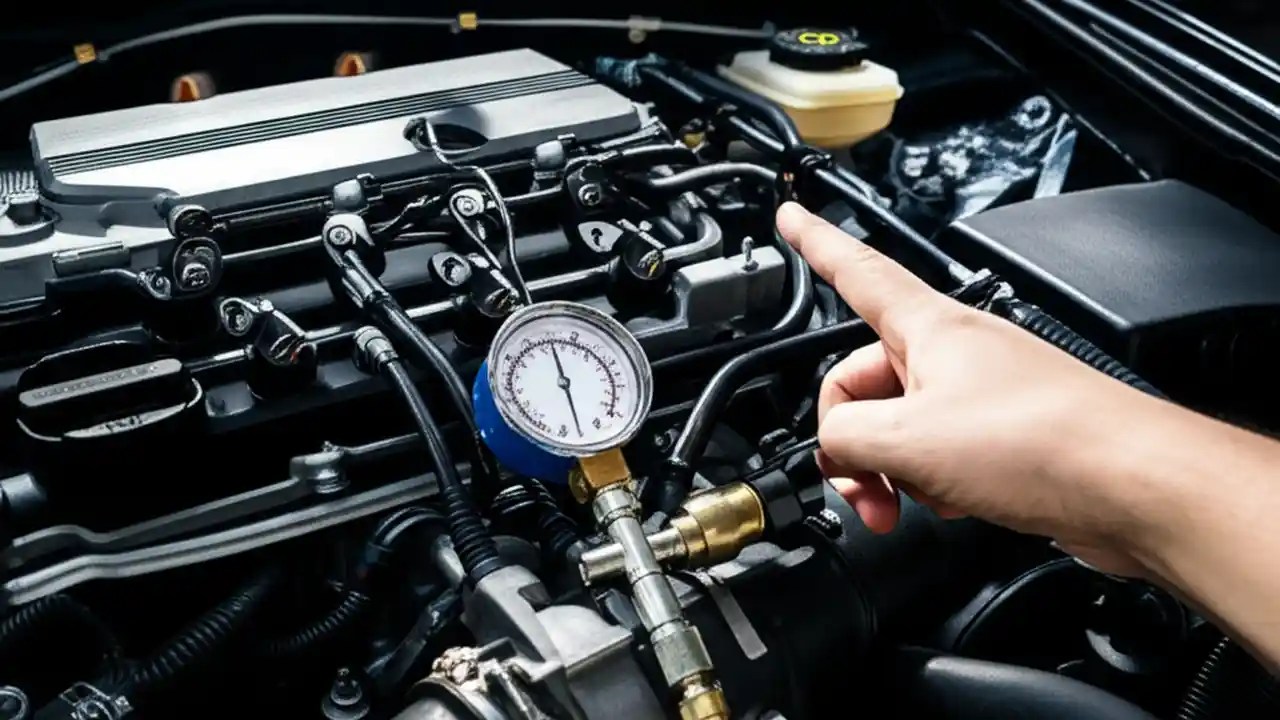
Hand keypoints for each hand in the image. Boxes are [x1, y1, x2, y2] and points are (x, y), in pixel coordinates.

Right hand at [776, 202, 1189, 575]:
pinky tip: (949, 502)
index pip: (856, 270)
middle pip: (865, 382)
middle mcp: (953, 354)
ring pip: (900, 426)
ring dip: (890, 471)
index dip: (817, 243)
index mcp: (928, 328)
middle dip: (851, 440)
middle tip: (861, 485)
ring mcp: (980, 396)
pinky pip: (938, 452)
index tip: (792, 218)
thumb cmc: (1045, 441)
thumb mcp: (909, 439)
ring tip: (907, 504)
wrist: (1133, 486)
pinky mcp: (1004, 438)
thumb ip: (846, 436)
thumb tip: (833, 446)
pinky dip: (929, 482)